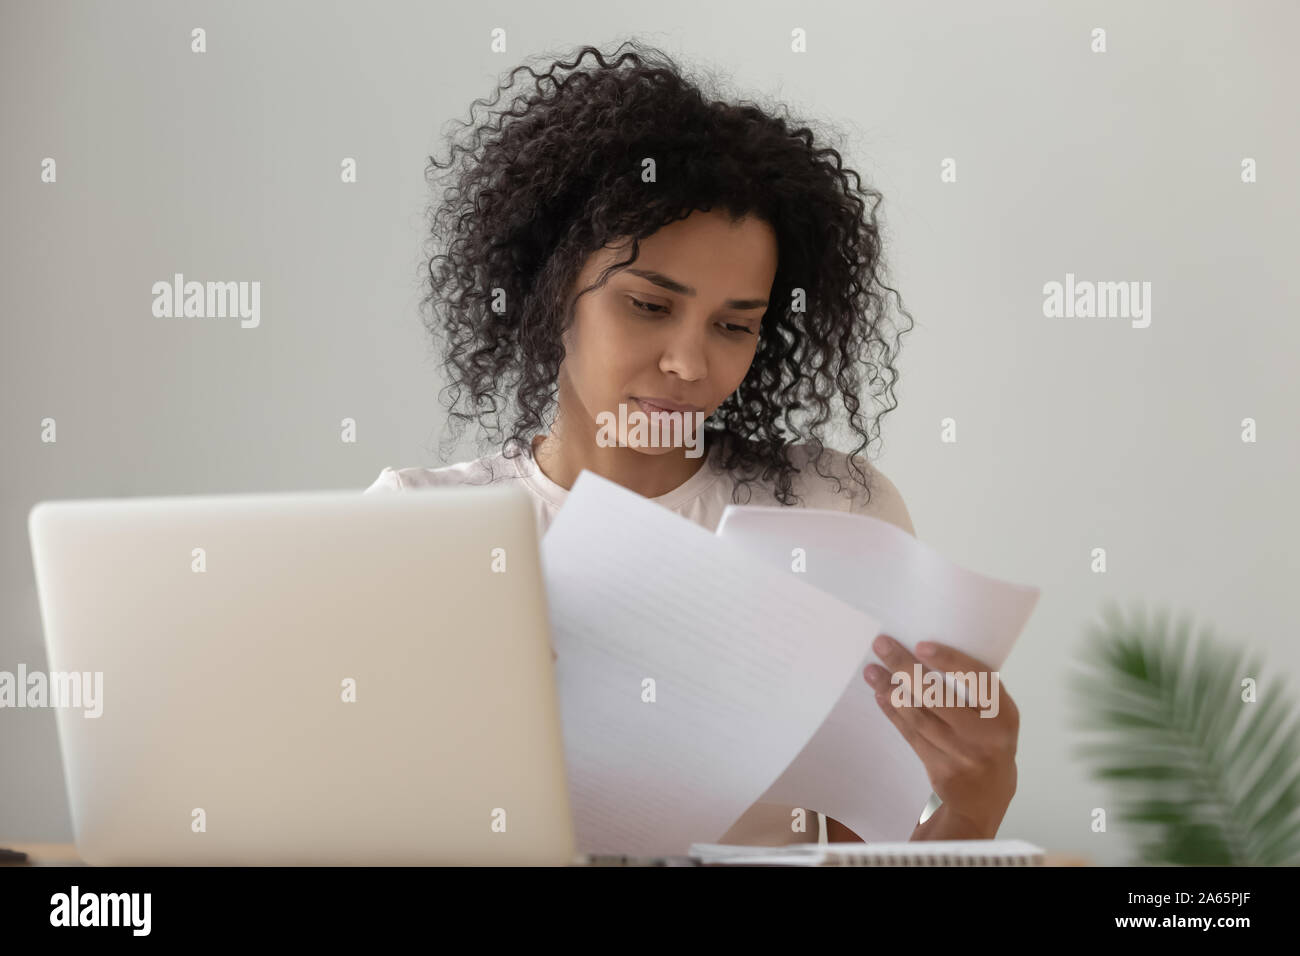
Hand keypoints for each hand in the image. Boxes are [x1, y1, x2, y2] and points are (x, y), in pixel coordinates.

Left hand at [862, 634, 1018, 837]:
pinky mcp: (940, 768)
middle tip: (881, 645)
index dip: (950, 661)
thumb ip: (973, 690)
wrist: (986, 798)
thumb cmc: (989, 742)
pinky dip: (893, 713)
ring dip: (891, 690)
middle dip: (905, 668)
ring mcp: (960, 754)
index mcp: (1003, 714)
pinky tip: (880, 695)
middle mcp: (984, 734)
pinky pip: (911, 735)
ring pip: (919, 716)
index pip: (978, 680)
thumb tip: (923, 653)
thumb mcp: (997, 716)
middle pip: (938, 696)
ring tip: (872, 670)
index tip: (921, 646)